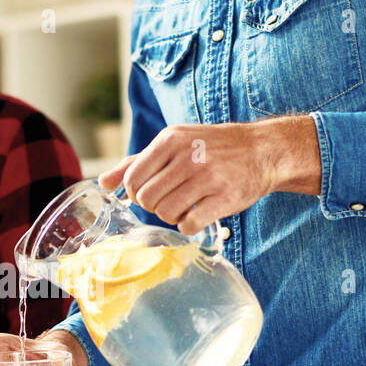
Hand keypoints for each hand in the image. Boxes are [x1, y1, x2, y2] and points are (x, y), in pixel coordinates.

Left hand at [98, 115, 321, 233]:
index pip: (132, 178)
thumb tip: (102, 182)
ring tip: (184, 206)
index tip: (146, 194)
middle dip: (152, 206)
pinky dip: (188, 226)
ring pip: (165, 213)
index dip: (133, 193)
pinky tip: (197, 215)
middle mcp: (188, 156)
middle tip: (167, 201)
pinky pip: (189, 224)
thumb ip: (137, 162)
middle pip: (146, 199)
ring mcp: (207, 178)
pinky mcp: (224, 199)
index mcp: (170, 140)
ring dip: (170, 216)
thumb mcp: (174, 143)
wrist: (262, 150)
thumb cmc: (212, 147)